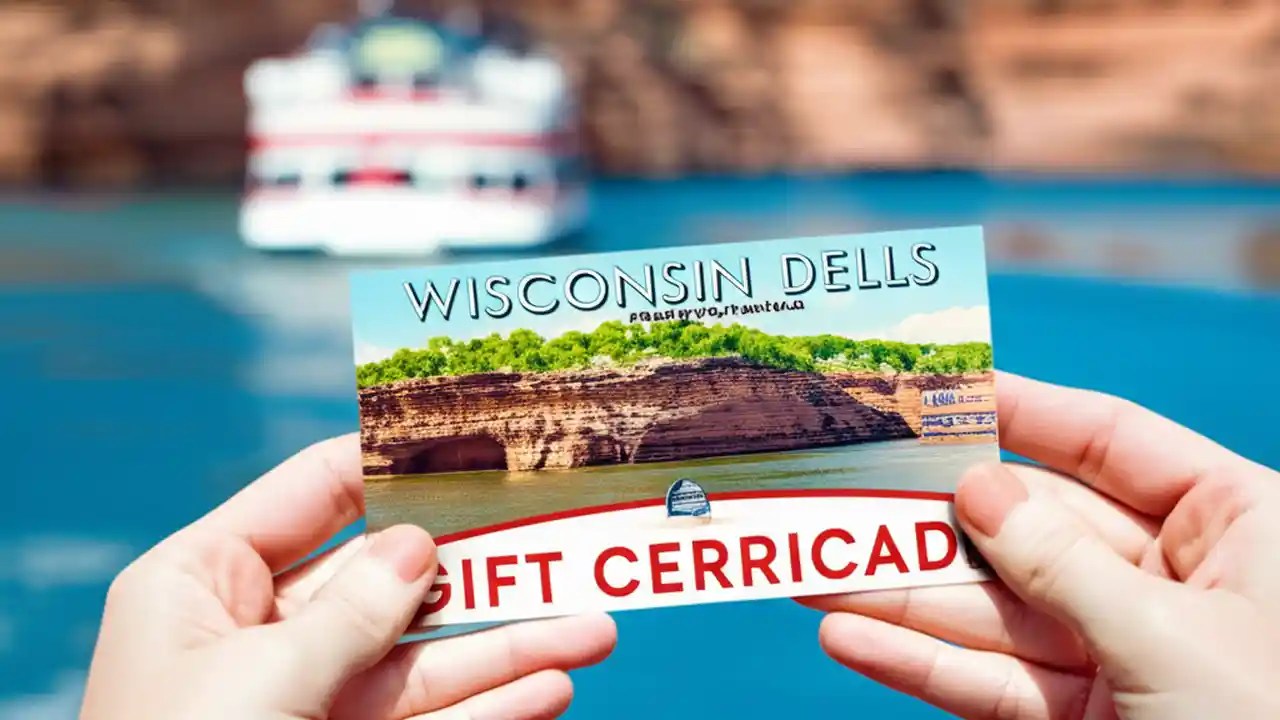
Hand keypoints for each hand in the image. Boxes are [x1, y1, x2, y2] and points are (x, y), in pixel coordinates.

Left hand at [81, 435, 615, 719]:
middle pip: (389, 582)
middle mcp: (258, 633)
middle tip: (560, 542)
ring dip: (507, 649)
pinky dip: (487, 709)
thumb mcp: (260, 680)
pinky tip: (547, 692)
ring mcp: (303, 700)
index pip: (314, 493)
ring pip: (423, 662)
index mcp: (204, 583)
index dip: (392, 466)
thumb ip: (350, 612)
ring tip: (594, 634)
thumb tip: (416, 544)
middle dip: (478, 572)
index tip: (472, 447)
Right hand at [801, 373, 1279, 718]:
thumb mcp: (1171, 637)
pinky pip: (995, 682)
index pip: (1108, 440)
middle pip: (1029, 530)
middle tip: (844, 496)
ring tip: (815, 577)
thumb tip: (978, 488)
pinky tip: (854, 641)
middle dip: (932, 524)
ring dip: (905, 600)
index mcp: (1232, 524)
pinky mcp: (1088, 718)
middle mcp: (1173, 578)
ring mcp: (1125, 652)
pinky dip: (924, 667)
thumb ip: (1063, 563)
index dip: (1019, 412)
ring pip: (997, 612)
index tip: (935, 392)